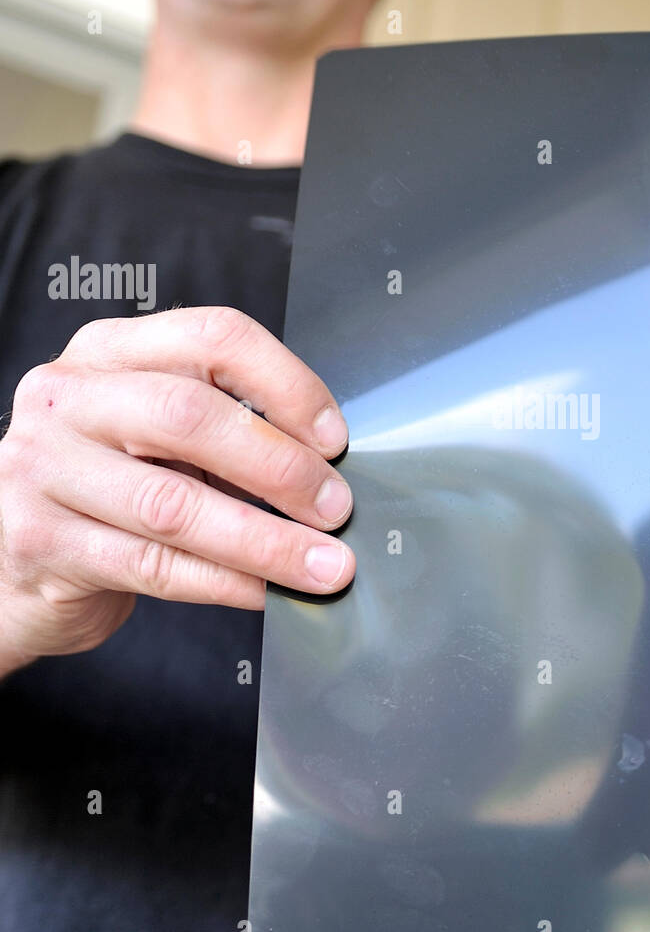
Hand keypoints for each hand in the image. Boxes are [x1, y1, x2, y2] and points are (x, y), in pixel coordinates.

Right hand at [0, 306, 355, 674]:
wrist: (10, 563)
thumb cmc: (106, 490)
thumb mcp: (154, 436)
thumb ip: (225, 430)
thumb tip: (330, 466)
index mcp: (109, 351)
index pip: (212, 338)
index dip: (287, 386)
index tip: (334, 439)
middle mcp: (67, 397)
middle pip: (189, 416)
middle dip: (279, 467)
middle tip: (336, 508)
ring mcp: (42, 469)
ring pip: (172, 505)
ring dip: (265, 541)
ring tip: (324, 566)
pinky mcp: (40, 542)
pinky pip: (154, 566)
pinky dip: (226, 582)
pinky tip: (269, 594)